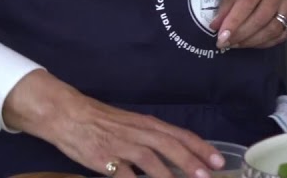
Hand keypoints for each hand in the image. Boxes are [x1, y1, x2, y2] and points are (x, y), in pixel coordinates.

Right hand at [4, 70, 223, 177]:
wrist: (68, 114)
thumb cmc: (102, 121)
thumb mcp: (133, 125)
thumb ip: (152, 138)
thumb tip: (175, 154)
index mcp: (148, 124)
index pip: (181, 135)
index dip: (201, 148)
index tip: (219, 160)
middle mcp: (140, 133)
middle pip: (171, 147)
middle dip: (192, 162)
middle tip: (209, 175)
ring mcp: (122, 146)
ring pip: (151, 160)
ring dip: (169, 175)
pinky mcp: (104, 159)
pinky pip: (123, 175)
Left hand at [210, 0, 286, 49]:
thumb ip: (228, 1)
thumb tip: (216, 26)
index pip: (247, 3)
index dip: (233, 22)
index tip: (221, 37)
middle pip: (261, 19)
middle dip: (240, 35)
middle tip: (225, 43)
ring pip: (273, 29)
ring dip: (252, 41)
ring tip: (237, 43)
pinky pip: (284, 33)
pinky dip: (267, 41)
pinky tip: (254, 42)